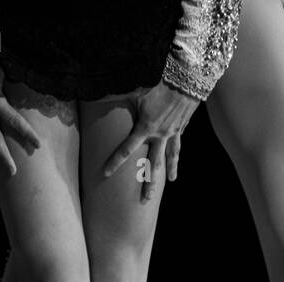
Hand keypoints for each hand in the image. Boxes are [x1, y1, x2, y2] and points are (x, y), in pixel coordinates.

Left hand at [103, 83, 199, 201]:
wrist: (187, 78)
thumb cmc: (159, 82)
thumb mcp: (136, 89)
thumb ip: (117, 95)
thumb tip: (96, 95)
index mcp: (146, 128)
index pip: (126, 149)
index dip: (115, 162)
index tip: (105, 173)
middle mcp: (160, 135)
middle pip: (153, 164)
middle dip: (149, 183)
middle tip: (145, 200)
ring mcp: (172, 133)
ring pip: (170, 157)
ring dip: (170, 170)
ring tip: (171, 181)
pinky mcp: (181, 127)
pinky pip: (178, 144)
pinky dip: (177, 153)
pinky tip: (177, 159)